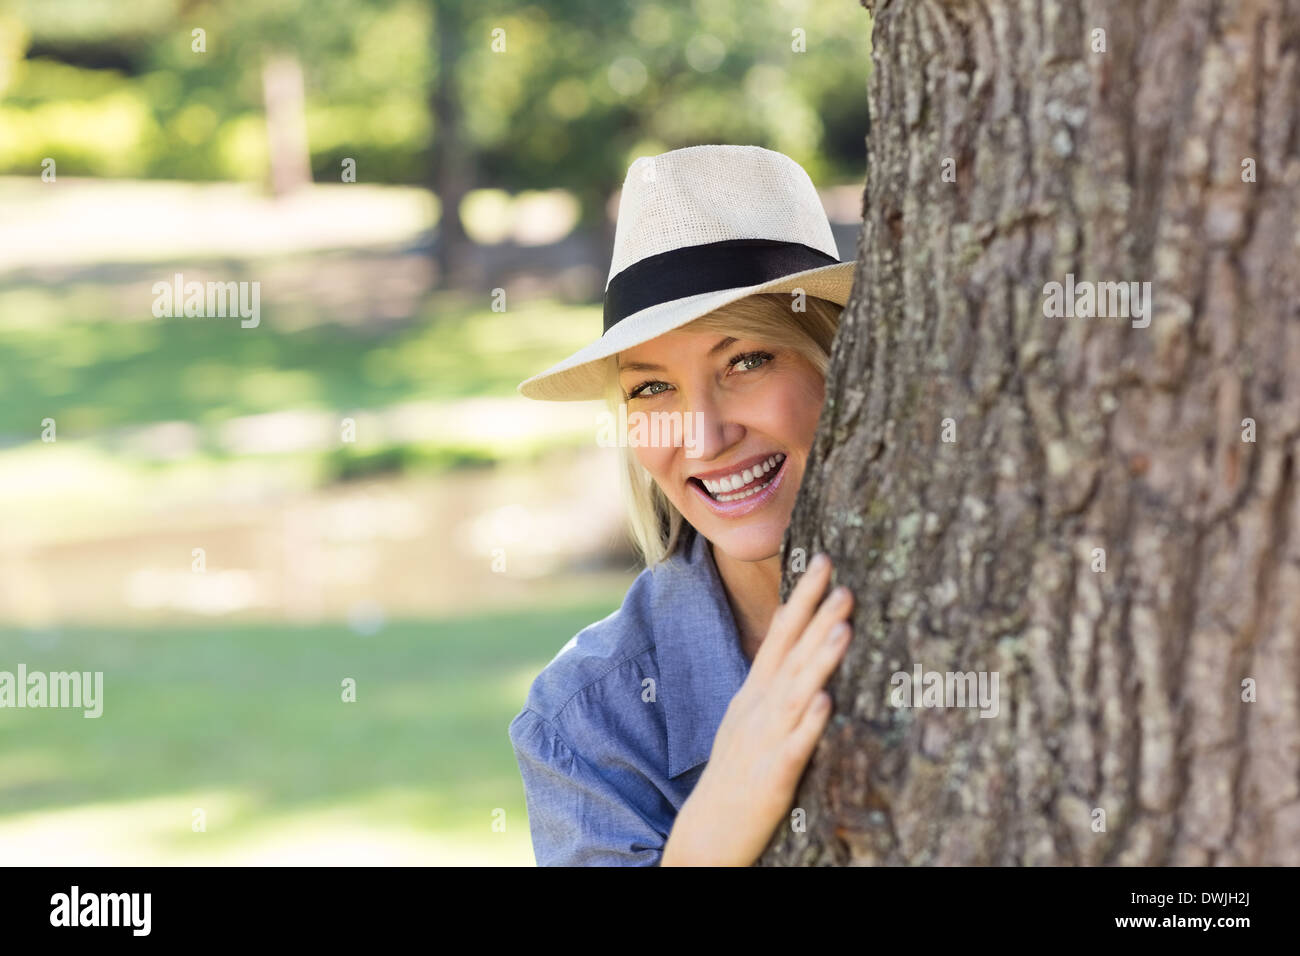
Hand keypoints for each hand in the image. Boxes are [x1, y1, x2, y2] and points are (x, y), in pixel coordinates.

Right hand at [660, 553, 852, 865]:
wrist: (708, 830)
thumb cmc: (736, 772)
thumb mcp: (750, 718)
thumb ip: (774, 685)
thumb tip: (805, 651)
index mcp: (755, 693)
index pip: (780, 635)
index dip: (802, 599)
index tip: (824, 562)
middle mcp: (760, 709)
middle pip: (791, 655)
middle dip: (816, 617)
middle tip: (844, 581)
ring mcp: (766, 740)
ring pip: (797, 692)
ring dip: (820, 660)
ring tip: (844, 628)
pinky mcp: (775, 776)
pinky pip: (796, 746)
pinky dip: (810, 723)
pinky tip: (827, 702)